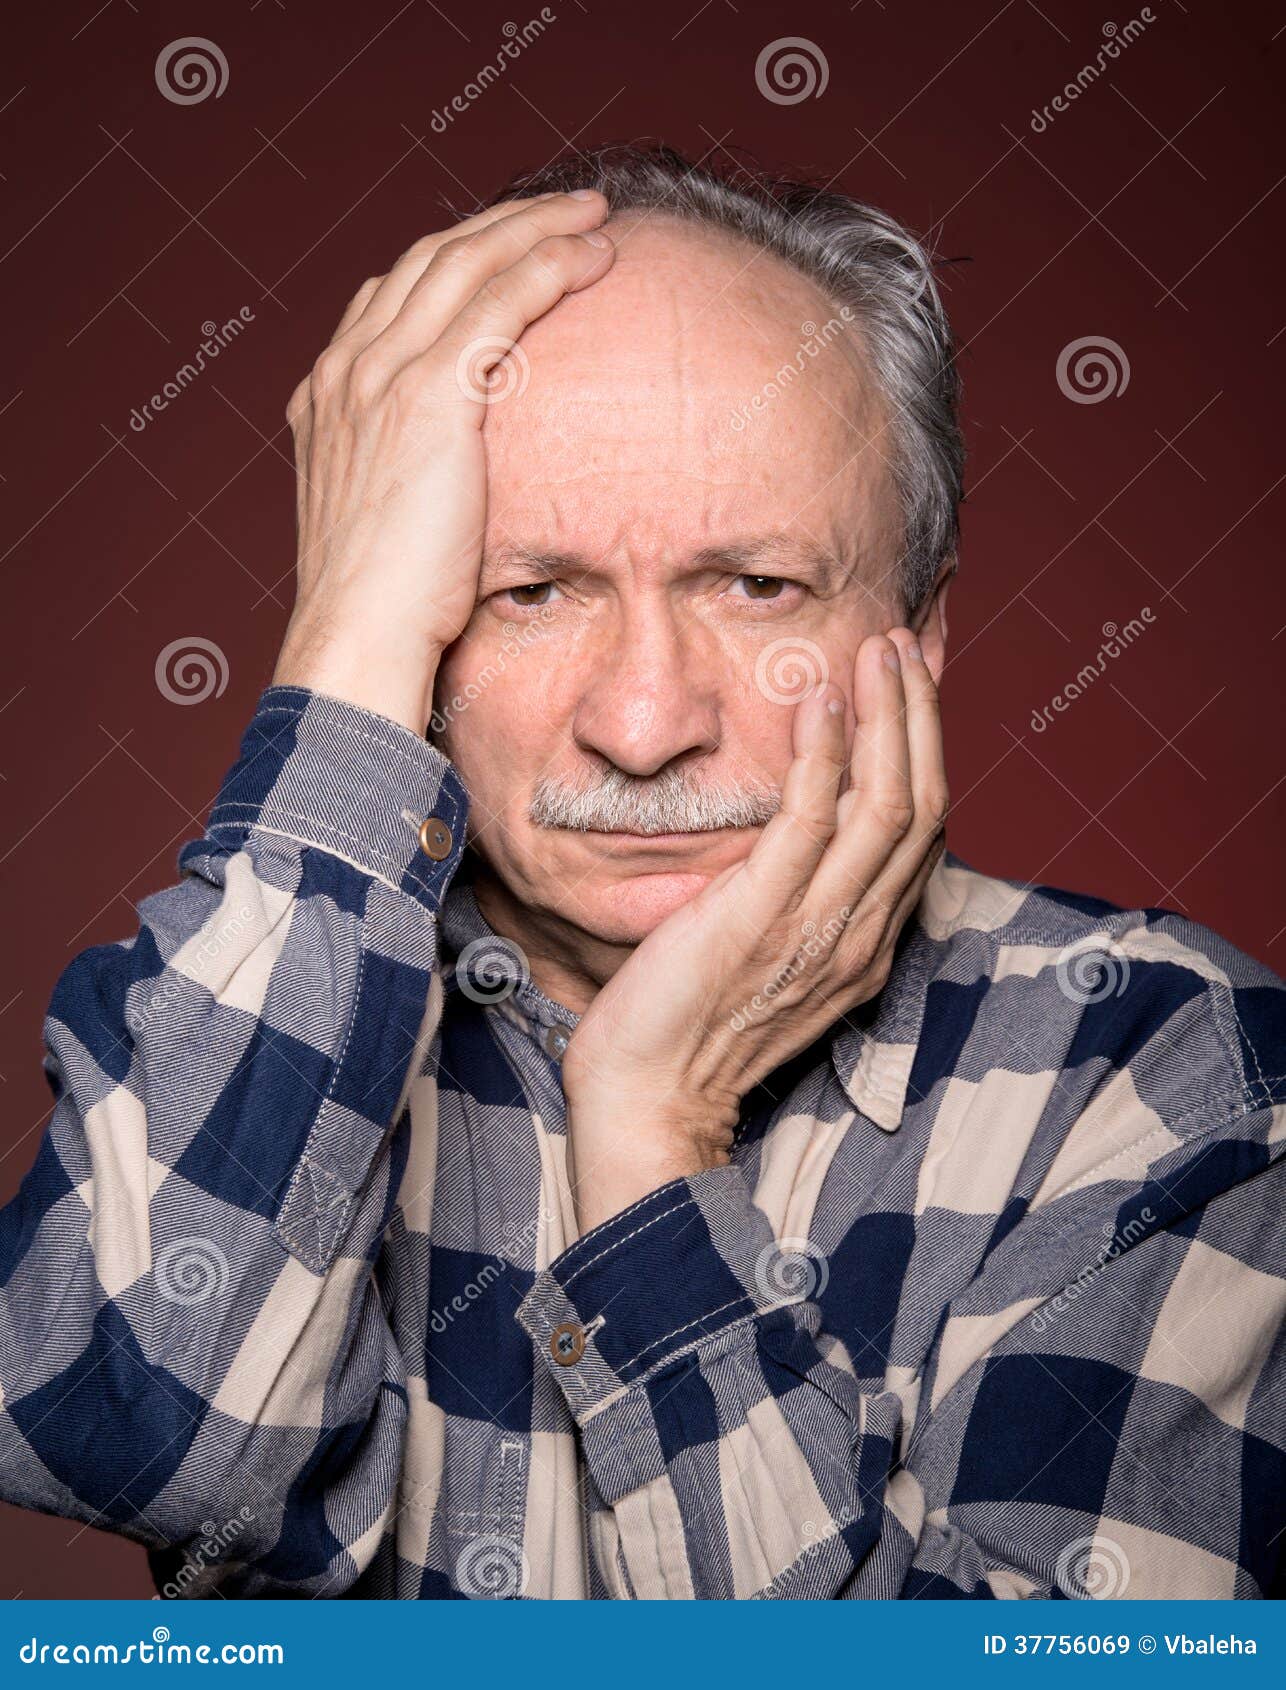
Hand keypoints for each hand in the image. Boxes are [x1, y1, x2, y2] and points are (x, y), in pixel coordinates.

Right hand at [273, 192, 615, 731]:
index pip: (397, 292)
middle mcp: (348, 369)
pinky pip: (499, 303)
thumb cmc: (383, 606)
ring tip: (593, 213)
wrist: (358, 636)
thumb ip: (406, 476)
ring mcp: (382, 376)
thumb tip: (449, 488)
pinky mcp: (429, 397)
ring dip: (536, 226)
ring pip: (468, 263)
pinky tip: (593, 256)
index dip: (460, 258)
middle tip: (566, 209)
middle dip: (504, 223)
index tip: (512, 249)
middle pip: (432, 259)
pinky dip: (547, 266)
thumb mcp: (385, 522)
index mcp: (329, 393)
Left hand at [561, 628, 947, 1232]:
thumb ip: (798, 897)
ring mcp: (819, 928)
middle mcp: (861, 934)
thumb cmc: (689, 1022)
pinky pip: (814, 818)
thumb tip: (796, 828)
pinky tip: (819, 702)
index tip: (910, 687)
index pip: (923, 831)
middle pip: (923, 804)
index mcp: (867, 943)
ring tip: (874, 651)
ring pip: (887, 803)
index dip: (925, 749)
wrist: (647, 1096)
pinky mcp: (761, 917)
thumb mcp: (767, 955)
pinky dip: (826, 754)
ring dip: (887, 716)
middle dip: (919, 715)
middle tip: (902, 646)